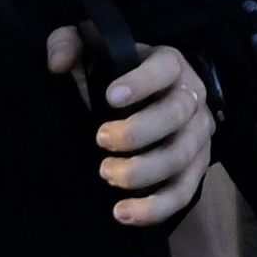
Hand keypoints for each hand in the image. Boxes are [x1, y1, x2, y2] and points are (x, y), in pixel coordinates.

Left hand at [56, 23, 215, 228]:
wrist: (142, 100)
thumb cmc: (113, 72)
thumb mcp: (89, 47)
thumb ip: (69, 43)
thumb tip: (58, 65)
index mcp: (170, 63)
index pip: (164, 68)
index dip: (141, 82)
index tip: (109, 98)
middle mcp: (192, 97)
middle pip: (177, 114)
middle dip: (138, 131)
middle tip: (100, 139)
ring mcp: (198, 135)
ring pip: (181, 157)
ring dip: (143, 171)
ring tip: (106, 174)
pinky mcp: (196, 169)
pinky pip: (184, 193)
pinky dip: (155, 208)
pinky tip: (122, 213)